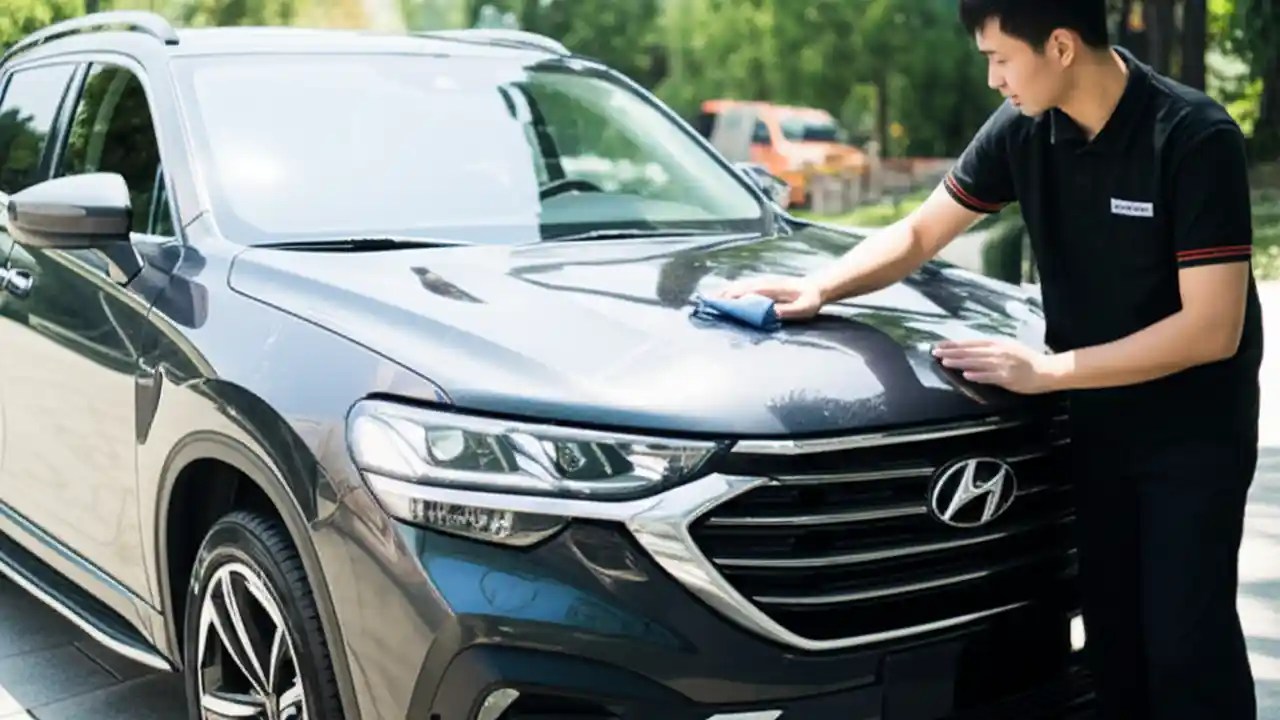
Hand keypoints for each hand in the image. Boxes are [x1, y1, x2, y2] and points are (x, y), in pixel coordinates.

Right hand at [715, 276, 825, 319]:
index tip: (720, 303)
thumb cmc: (810, 300)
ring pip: (740, 285)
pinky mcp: (764, 285)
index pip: (748, 292)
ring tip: (711, 299)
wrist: (817, 287)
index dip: (733, 297)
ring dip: (726, 291)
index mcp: (771, 289)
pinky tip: (725, 294)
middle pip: (740, 287)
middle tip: (707, 302)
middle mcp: (765, 283)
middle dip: (724, 294)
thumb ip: (787, 311)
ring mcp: (764, 282)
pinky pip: (745, 286)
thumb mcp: (803, 309)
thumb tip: (770, 314)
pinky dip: (733, 290)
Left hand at [932, 338, 1066, 394]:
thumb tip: (970, 350)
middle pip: (970, 352)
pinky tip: (967, 375)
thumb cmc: (1026, 359)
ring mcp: (1002, 365)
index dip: (954, 344)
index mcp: (997, 343)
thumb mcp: (1007, 347)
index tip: (939, 345)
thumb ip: (990, 349)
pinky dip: (978, 375)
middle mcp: (998, 352)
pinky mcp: (1007, 378)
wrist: (1046, 370)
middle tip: (935, 352)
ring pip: (977, 363)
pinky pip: (990, 377)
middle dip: (952, 352)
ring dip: (960, 362)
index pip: (970, 343)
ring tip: (945, 362)